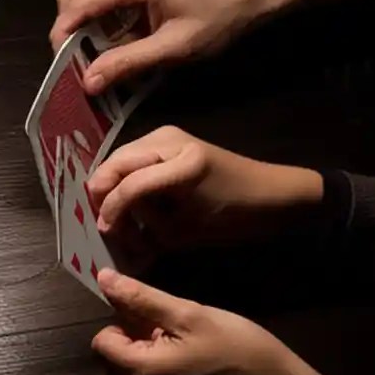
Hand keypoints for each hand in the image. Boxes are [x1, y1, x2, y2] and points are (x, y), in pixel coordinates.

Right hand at [49, 0, 294, 93]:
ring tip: (98, 57)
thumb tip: (88, 81)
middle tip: (77, 62)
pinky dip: (99, 22)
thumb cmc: (219, 18)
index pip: (77, 3)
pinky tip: (117, 45)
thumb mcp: (175, 47)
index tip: (63, 65)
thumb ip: (130, 62)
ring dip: (83, 26)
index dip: (61, 34)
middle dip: (67, 29)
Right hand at [87, 126, 322, 250]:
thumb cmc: (234, 216)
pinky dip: (125, 182)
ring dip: (113, 189)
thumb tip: (110, 238)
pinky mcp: (165, 139)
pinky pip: (130, 160)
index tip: (105, 233)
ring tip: (122, 220)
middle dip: (104, 196)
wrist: (270, 193)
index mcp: (183, 164)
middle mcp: (168, 140)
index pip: (129, 185)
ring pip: (117, 161)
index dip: (111, 211)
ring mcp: (165, 135)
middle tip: (108, 226)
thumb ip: (145, 233)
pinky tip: (132, 206)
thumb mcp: (186, 232)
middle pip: (113, 164)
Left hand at [91, 270, 345, 374]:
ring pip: (134, 368)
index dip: (122, 321)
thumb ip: (141, 298)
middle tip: (177, 328)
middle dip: (138, 336)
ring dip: (152, 350)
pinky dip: (164, 368)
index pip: (101, 341)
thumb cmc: (236, 346)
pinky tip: (194, 360)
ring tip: (190, 343)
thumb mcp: (188, 314)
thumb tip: (103, 278)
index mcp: (139, 372)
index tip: (155, 315)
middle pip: (116, 356)